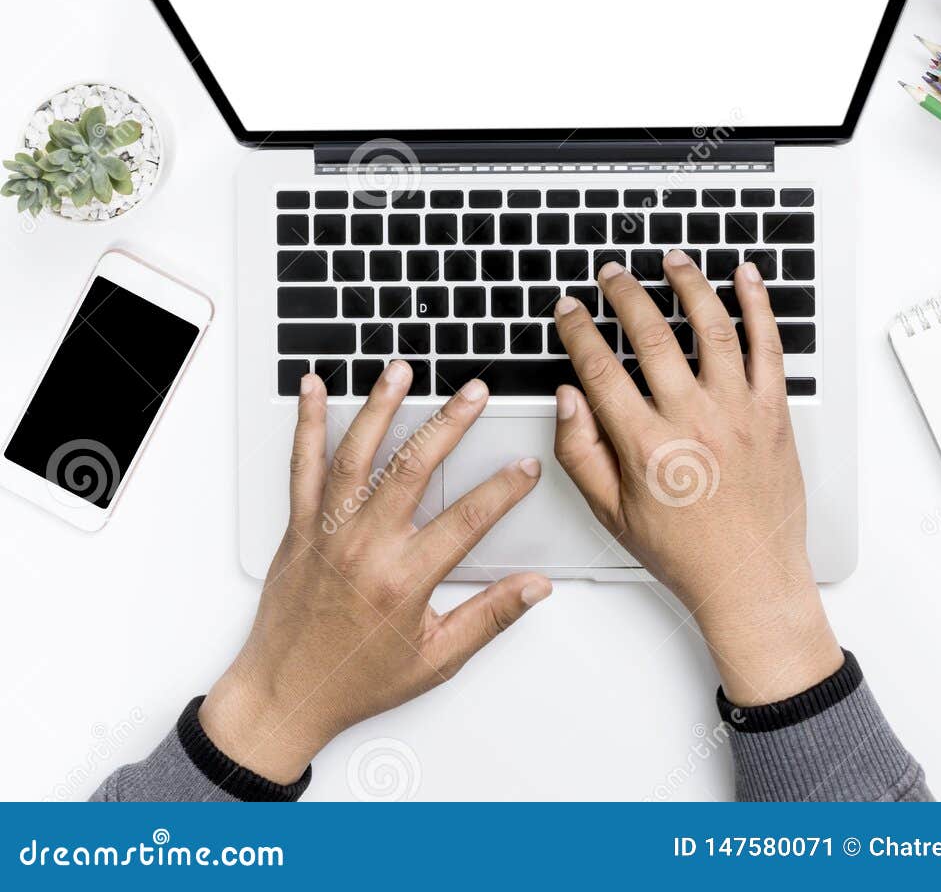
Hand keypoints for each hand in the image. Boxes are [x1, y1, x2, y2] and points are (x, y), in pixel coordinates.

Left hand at [201, 365, 550, 782]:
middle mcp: (365, 547)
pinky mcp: (299, 525)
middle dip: (449, 423)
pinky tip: (312, 388)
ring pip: (357, 453)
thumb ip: (489, 618)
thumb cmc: (355, 680)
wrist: (284, 693)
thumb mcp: (436, 660)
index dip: (504, 489)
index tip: (526, 466)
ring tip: (401, 369)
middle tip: (473, 392)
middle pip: (414, 468)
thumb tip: (533, 589)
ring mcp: (328, 531)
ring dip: (380, 406)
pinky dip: (306, 423)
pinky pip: (302, 465)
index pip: (468, 520)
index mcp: (403, 580)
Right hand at [553, 254, 841, 705]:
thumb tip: (567, 397)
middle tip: (611, 275)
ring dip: (688, 285)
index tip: (568, 311)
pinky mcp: (774, 411)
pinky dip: (759, 305)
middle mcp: (693, 421)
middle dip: (623, 295)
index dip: (578, 331)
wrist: (752, 579)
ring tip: (672, 261)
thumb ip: (580, 451)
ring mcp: (738, 411)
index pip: (600, 370)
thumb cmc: (686, 552)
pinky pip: (768, 346)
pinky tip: (745, 277)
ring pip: (711, 327)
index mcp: (647, 447)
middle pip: (651, 336)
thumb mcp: (612, 512)